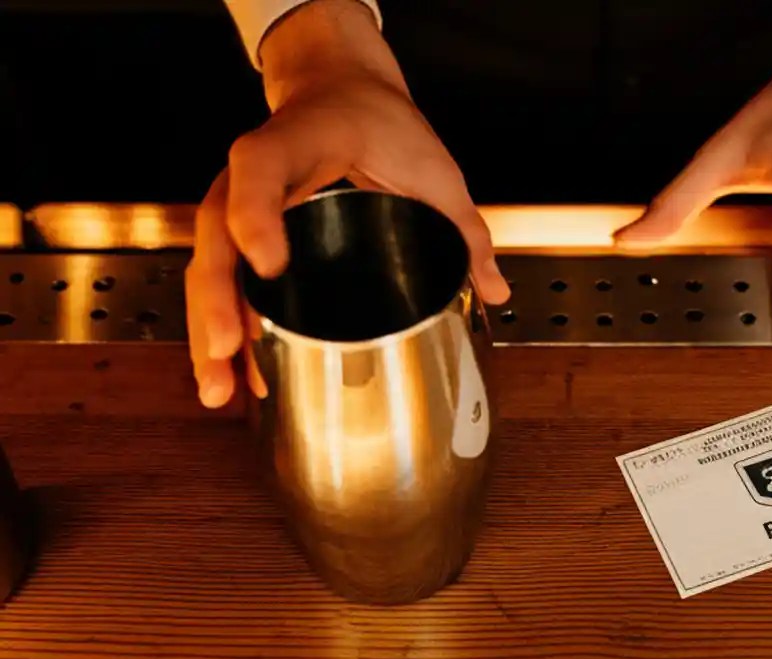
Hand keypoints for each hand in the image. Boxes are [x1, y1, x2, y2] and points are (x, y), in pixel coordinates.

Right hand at [186, 0, 506, 407]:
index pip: (259, 170)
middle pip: (216, 235)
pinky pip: (221, 275)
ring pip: (209, 264)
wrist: (341, 88)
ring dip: (208, 329)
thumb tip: (496, 290)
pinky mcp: (239, 226)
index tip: (270, 267)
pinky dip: (221, 324)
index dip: (256, 217)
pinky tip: (232, 373)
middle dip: (216, 302)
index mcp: (294, 142)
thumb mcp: (430, 166)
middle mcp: (251, 173)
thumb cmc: (378, 122)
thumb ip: (465, 228)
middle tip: (228, 357)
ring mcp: (237, 200)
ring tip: (218, 390)